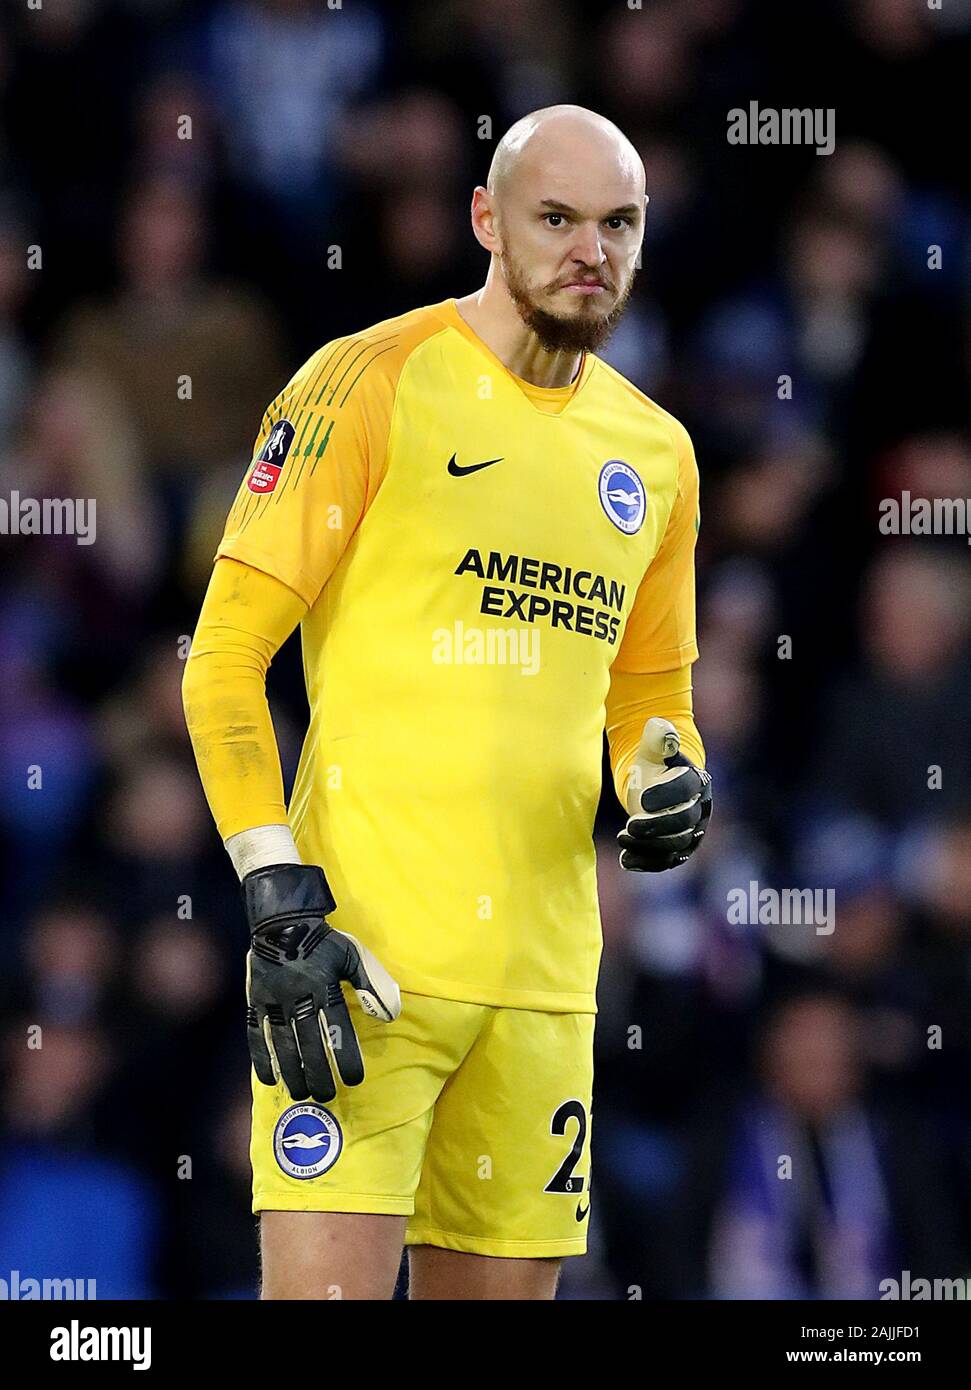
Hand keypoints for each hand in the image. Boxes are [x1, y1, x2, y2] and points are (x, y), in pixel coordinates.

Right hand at [244, 863, 400, 1101]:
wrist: (281, 920)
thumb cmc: (322, 940)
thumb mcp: (353, 954)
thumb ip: (373, 984)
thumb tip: (391, 1015)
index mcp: (324, 986)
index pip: (337, 1029)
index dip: (346, 1056)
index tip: (354, 1079)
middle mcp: (298, 997)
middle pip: (309, 1044)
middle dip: (319, 1073)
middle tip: (327, 1095)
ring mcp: (274, 1000)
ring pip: (283, 1044)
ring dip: (293, 1071)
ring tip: (303, 1094)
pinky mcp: (256, 1000)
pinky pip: (257, 1033)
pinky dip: (262, 1057)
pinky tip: (270, 1078)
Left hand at [617, 717, 711, 871]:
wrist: (658, 782)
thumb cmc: (656, 762)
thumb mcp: (655, 746)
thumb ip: (659, 737)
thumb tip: (662, 727)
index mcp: (697, 781)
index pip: (688, 790)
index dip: (668, 795)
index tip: (642, 798)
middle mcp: (699, 808)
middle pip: (684, 823)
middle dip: (657, 827)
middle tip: (630, 826)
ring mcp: (691, 831)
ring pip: (676, 845)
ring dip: (649, 846)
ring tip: (622, 839)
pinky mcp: (678, 848)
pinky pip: (666, 860)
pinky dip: (647, 863)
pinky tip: (625, 860)